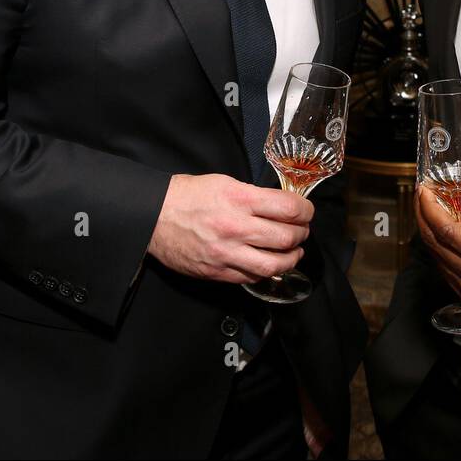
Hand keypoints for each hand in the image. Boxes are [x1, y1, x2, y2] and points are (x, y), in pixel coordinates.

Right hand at [148, 173, 311, 283]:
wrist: (154, 217)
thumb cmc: (188, 196)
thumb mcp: (225, 183)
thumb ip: (254, 196)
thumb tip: (279, 206)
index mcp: (239, 200)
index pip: (289, 209)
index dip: (305, 211)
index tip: (306, 211)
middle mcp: (235, 228)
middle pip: (286, 238)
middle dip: (301, 234)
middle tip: (301, 230)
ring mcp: (227, 254)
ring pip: (273, 265)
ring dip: (291, 258)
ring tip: (293, 251)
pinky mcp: (218, 272)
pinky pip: (252, 277)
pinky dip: (266, 271)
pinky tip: (269, 263)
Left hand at [416, 174, 460, 334]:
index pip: (447, 230)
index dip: (430, 208)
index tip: (425, 191)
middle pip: (435, 244)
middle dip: (423, 216)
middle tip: (422, 195)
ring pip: (437, 259)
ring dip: (429, 233)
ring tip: (430, 210)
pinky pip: (446, 271)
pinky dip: (440, 250)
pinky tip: (444, 234)